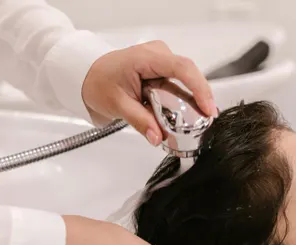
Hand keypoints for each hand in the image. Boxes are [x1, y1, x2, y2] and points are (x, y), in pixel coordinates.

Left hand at [81, 40, 217, 145]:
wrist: (87, 76)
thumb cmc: (99, 83)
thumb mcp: (117, 105)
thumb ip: (140, 121)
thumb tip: (158, 137)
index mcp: (147, 57)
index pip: (182, 68)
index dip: (199, 88)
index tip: (208, 109)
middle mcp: (158, 55)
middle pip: (188, 76)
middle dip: (199, 99)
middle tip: (207, 122)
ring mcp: (161, 62)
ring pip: (184, 83)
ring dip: (190, 103)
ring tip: (198, 123)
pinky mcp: (161, 72)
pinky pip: (177, 86)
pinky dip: (181, 102)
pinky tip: (185, 117)